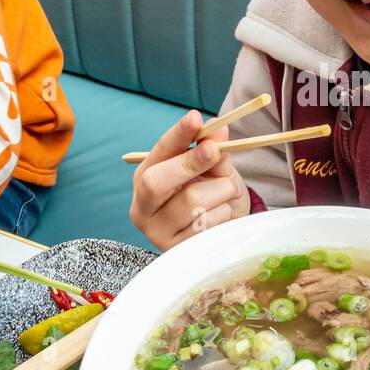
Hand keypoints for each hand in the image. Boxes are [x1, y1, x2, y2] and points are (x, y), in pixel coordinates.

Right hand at [129, 110, 249, 250]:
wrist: (225, 231)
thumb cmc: (214, 194)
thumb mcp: (215, 167)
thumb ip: (213, 148)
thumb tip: (218, 128)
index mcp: (145, 177)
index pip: (157, 152)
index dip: (176, 135)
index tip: (195, 117)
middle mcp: (142, 206)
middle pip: (156, 182)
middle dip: (190, 163)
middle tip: (215, 150)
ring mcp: (156, 232)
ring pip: (191, 202)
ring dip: (220, 192)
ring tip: (226, 193)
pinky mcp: (176, 251)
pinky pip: (206, 224)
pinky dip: (223, 213)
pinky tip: (221, 215)